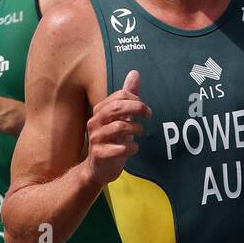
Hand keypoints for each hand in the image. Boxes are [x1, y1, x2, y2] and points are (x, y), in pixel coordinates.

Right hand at [84, 70, 150, 187]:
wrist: (97, 169)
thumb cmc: (111, 142)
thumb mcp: (120, 118)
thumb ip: (127, 97)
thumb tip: (135, 73)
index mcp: (99, 111)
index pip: (119, 97)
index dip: (135, 99)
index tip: (146, 109)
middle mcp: (95, 122)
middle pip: (117, 108)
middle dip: (137, 108)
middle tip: (148, 115)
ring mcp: (96, 139)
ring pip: (120, 127)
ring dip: (136, 129)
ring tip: (139, 133)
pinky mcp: (100, 154)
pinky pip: (120, 148)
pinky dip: (132, 148)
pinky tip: (133, 149)